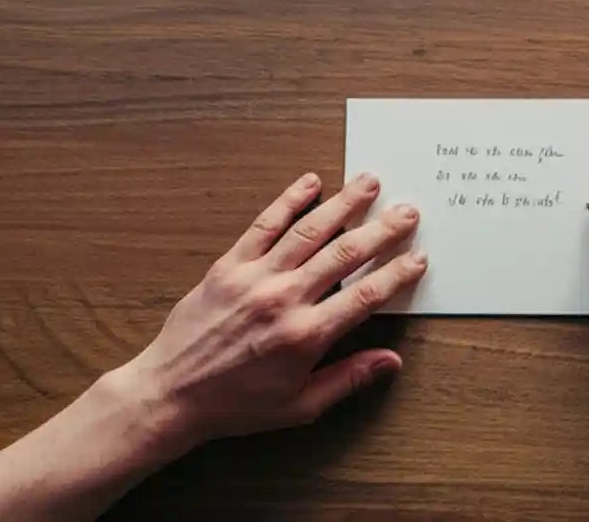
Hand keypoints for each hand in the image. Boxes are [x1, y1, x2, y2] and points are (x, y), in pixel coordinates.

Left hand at [115, 171, 425, 449]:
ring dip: (344, 203)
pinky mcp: (228, 266)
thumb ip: (349, 379)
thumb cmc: (236, 405)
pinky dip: (289, 201)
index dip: (396, 274)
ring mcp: (255, 277)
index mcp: (306, 336)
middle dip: (382, 230)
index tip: (417, 258)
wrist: (170, 394)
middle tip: (407, 212)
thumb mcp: (300, 405)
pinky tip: (310, 183)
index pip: (366, 296)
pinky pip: (264, 226)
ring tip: (369, 183)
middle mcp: (284, 299)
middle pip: (345, 254)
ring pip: (309, 230)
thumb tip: (392, 362)